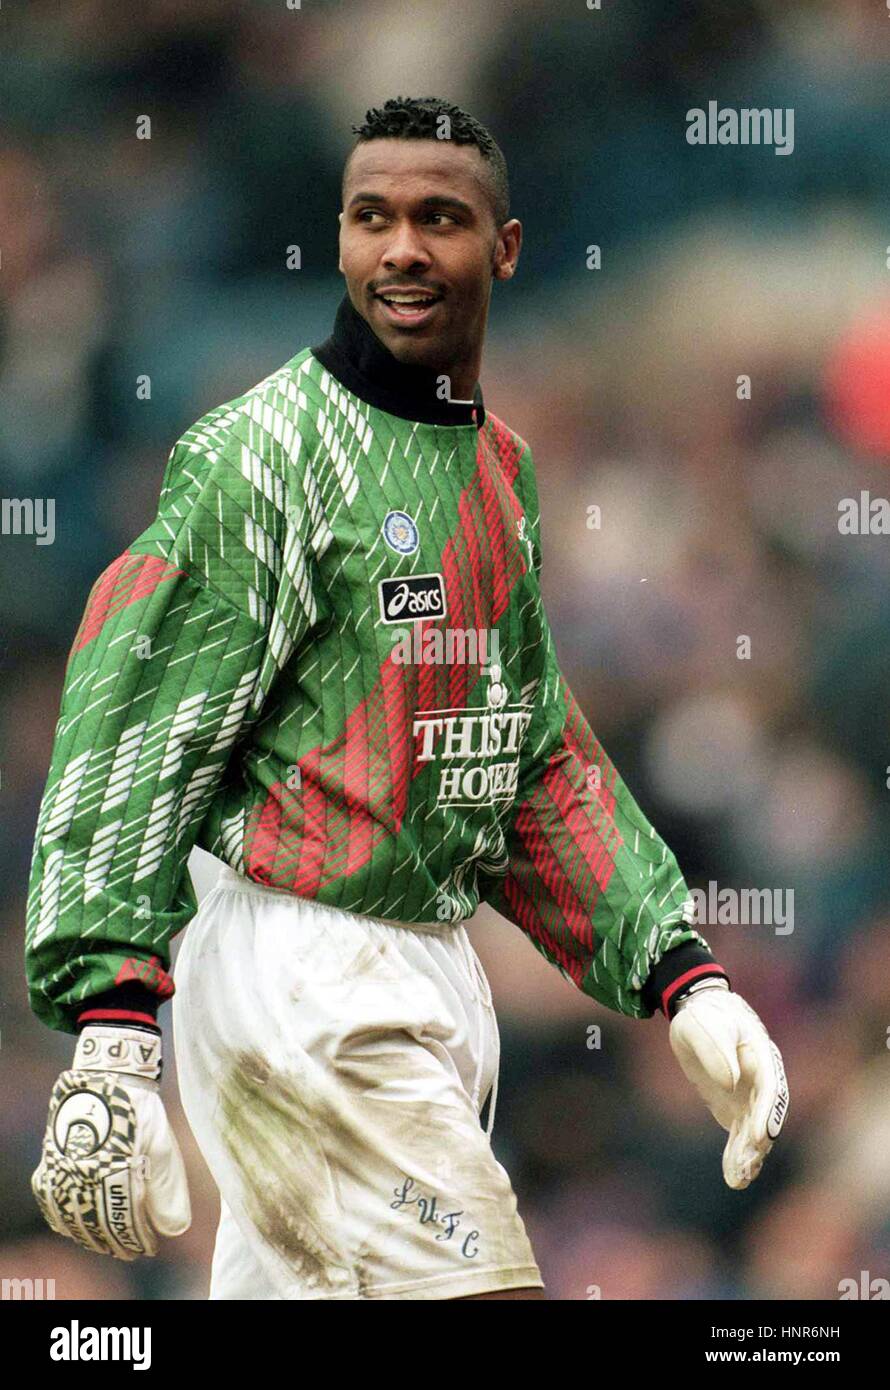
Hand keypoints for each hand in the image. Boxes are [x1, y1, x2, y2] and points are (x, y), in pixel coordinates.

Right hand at [32, 1024, 190, 1258]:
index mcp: (114, 1170)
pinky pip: (51, 1201)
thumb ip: (168, 1189)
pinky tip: (73, 1225)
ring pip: (71, 1218)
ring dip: (89, 1234)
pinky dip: (63, 1218)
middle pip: (97, 1224)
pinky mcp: (50, 1163)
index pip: (123, 1221)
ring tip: (105, 1243)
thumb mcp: (162, 1145)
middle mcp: (83, 1174)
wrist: (106, 1078)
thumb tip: (174, 1229)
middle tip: (130, 1250)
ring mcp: (62, 1170)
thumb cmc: (139, 1111)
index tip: (148, 1248)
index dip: (136, 1239)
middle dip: (114, 1241)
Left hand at [669, 982, 788, 1189]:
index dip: (766, 1114)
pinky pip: (739, 1135)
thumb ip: (716, 1050)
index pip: (770, 1090)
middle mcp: (762, 1080)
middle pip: (765, 1116)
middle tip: (746, 1165)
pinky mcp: (735, 1107)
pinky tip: (734, 1178)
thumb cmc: (704, 1015)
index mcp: (761, 1056)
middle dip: (757, 1142)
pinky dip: (736, 1155)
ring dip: (749, 1156)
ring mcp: (750, 1096)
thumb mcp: (703, 1025)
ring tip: (739, 1179)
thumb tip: (730, 1082)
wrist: (699, 1011)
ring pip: (754, 1131)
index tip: (761, 1137)